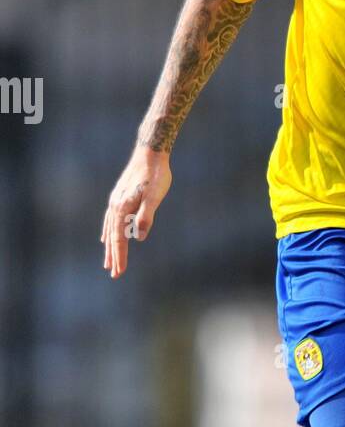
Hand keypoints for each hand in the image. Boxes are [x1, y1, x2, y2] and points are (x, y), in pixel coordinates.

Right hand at [101, 147, 171, 277]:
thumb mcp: (155, 196)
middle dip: (114, 256)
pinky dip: (107, 232)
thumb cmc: (156, 174)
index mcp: (123, 208)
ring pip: (110, 229)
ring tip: (108, 262)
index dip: (120, 256)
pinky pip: (110, 220)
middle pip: (113, 237)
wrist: (151, 151)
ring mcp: (116, 201)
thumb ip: (146, 216)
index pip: (120, 238)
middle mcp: (115, 206)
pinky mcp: (119, 197)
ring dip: (110, 247)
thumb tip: (139, 237)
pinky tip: (106, 237)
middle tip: (113, 274)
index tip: (119, 272)